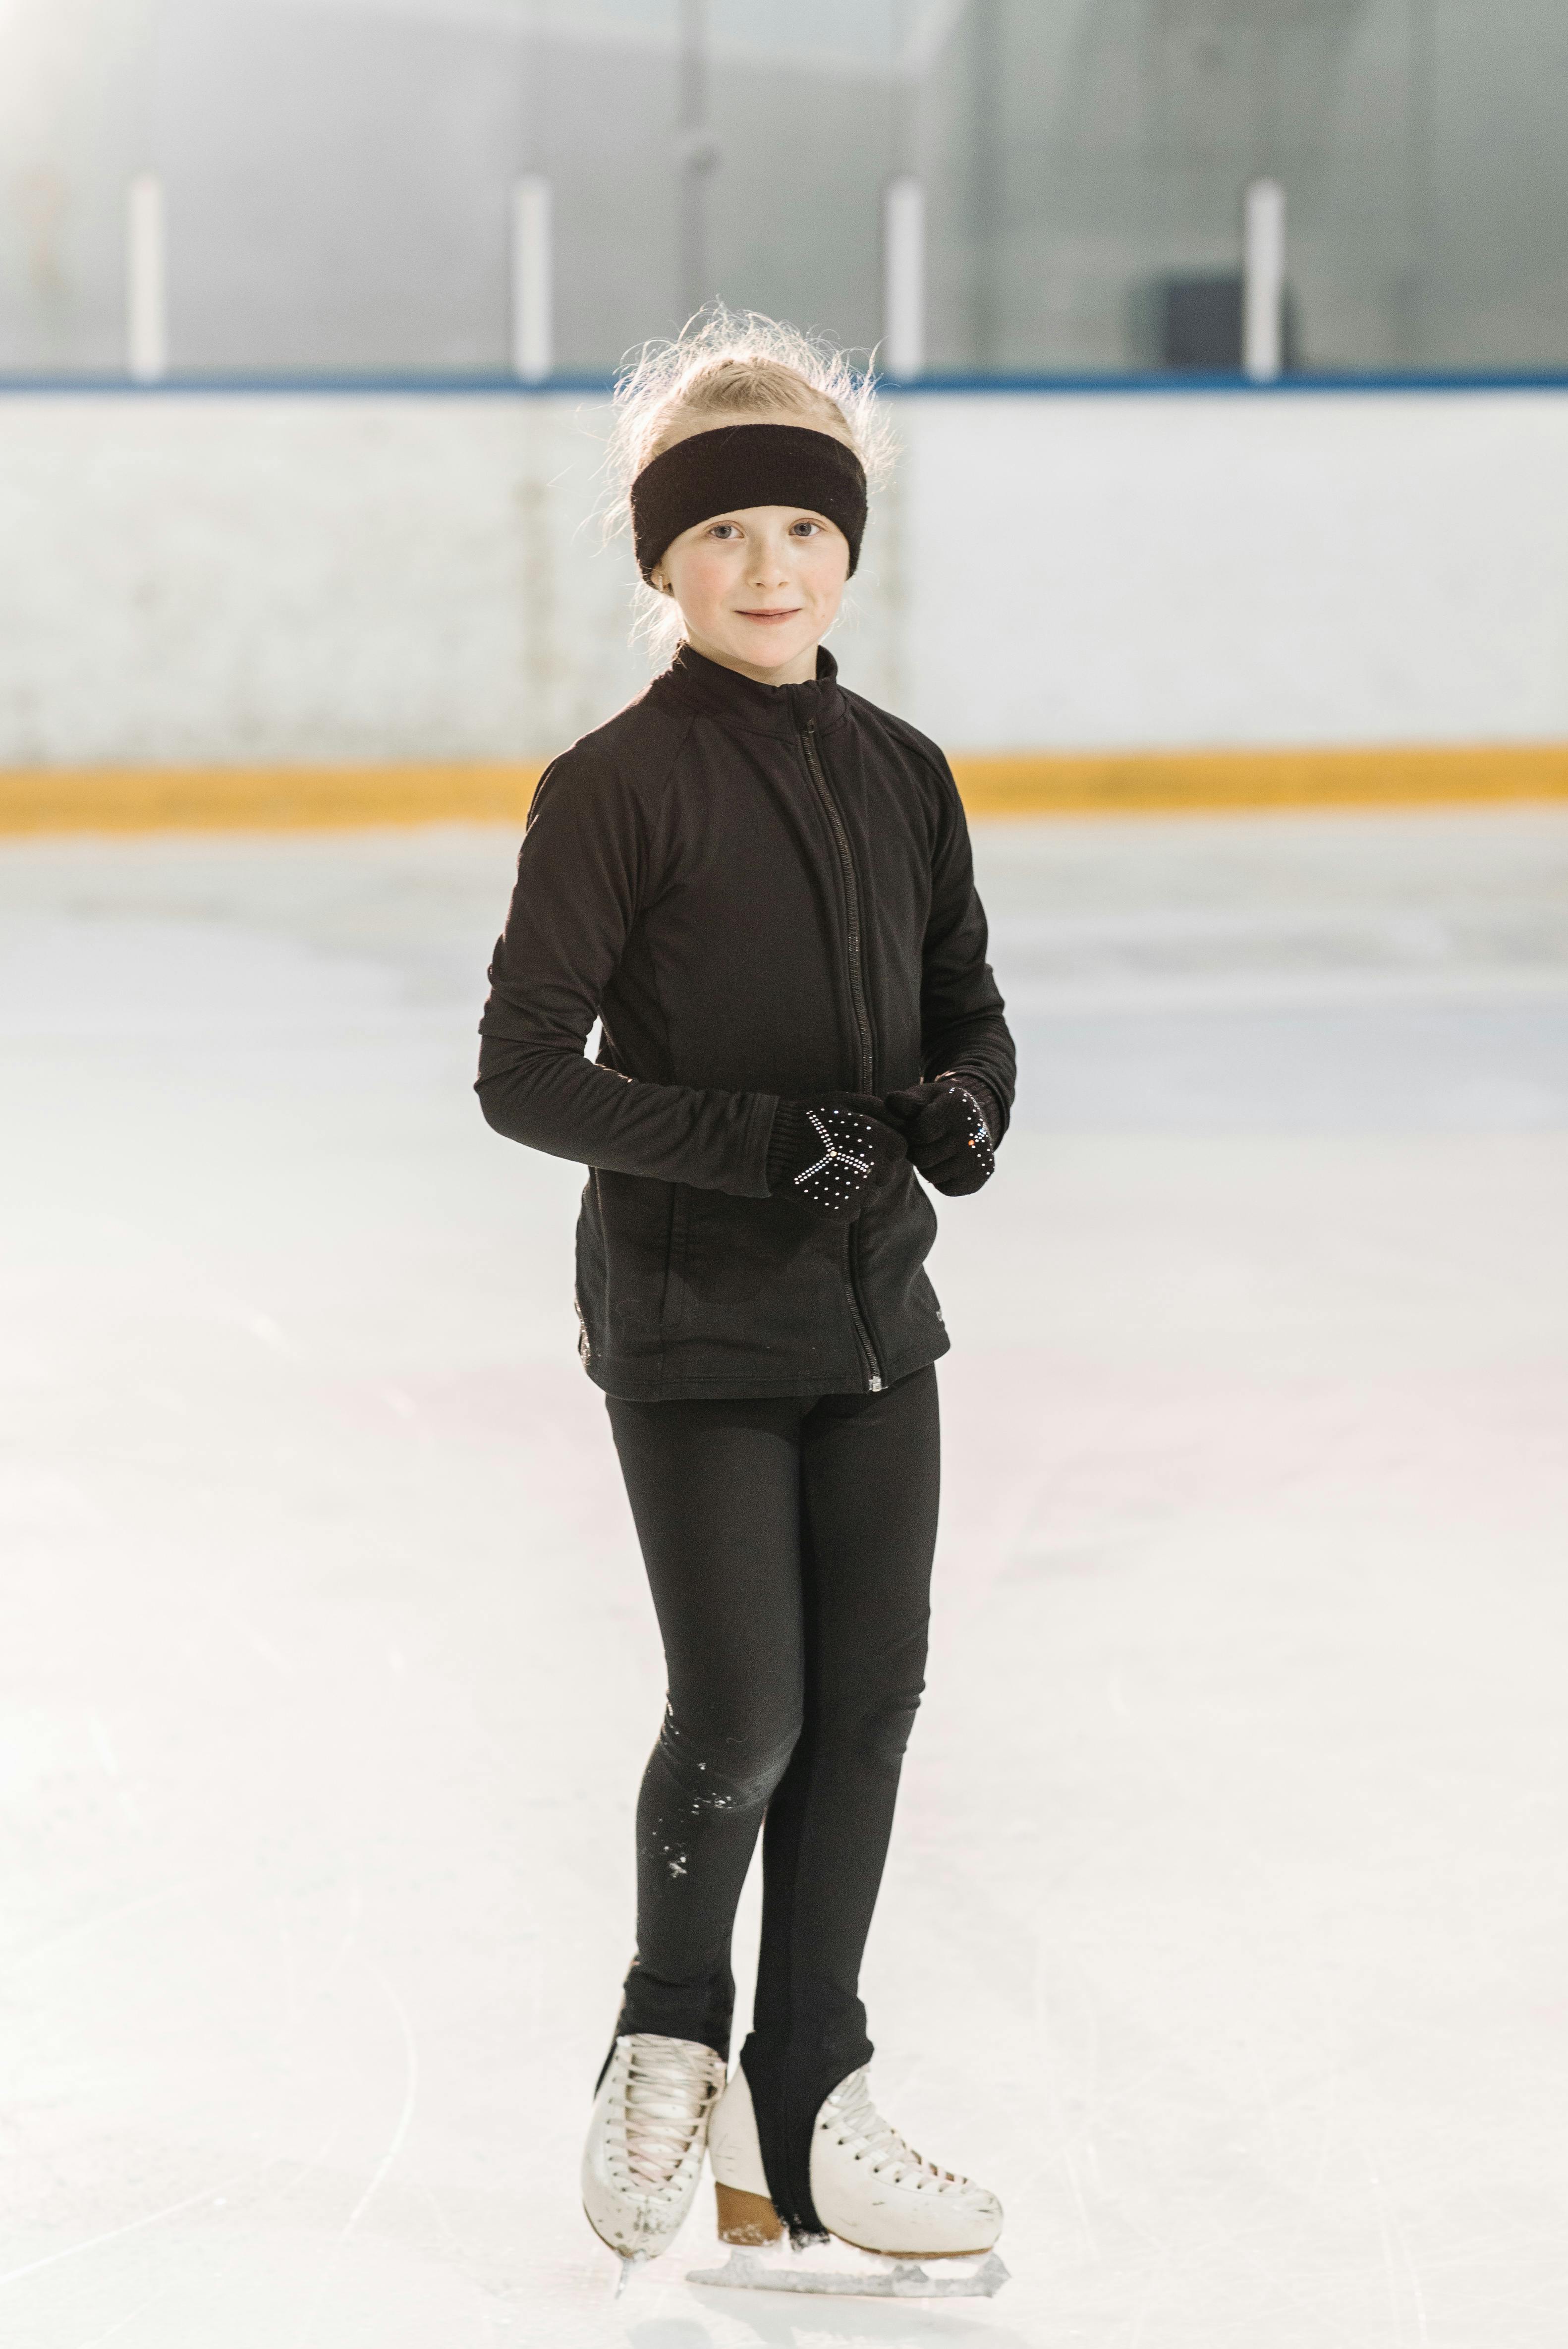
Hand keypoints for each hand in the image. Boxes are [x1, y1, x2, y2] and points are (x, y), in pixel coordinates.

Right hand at [766, 1094, 907, 1219]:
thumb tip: (905, 1120)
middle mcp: (871, 1166)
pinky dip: (843, 1202)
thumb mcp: (846, 1102)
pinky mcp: (840, 1211)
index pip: (900, 1150)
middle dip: (872, 1167)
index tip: (864, 1144)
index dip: (884, 1147)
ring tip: (833, 1171)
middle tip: (844, 1157)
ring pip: (873, 1195)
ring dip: (860, 1187)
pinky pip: (854, 1210)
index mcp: (877, 1138)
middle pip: (887, 1174)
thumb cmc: (811, 1119)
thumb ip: (879, 1109)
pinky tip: (825, 1185)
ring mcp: (856, 1191)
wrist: (772, 1145)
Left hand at [881, 1076, 996, 1195]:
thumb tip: (891, 1101)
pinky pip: (945, 1188)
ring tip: (935, 1150)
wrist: (971, 1120)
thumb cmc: (937, 1107)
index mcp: (958, 1105)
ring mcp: (980, 1155)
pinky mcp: (982, 1175)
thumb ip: (905, 1101)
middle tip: (923, 1142)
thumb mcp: (922, 1097)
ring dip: (926, 1166)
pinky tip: (948, 1162)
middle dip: (915, 1151)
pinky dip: (941, 1179)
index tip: (915, 1126)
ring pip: (931, 1175)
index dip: (910, 1133)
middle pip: (922, 1157)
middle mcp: (974, 1130)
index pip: (918, 1133)